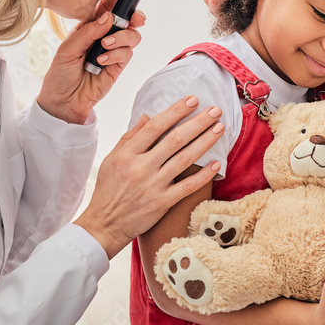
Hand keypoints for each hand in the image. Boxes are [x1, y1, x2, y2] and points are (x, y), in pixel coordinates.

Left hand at [37, 0, 144, 124]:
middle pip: (128, 19)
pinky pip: (127, 54)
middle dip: (134, 16)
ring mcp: (113, 50)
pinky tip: (101, 62)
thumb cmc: (60, 74)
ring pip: (132, 36)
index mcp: (90, 26)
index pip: (108, 5)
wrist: (63, 102)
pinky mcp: (119, 66)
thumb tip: (109, 17)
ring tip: (105, 47)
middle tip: (133, 20)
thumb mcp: (68, 49)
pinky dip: (116, 55)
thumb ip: (89, 32)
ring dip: (122, 38)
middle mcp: (104, 35)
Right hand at [74, 96, 224, 258]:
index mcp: (127, 154)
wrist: (105, 224)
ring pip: (184, 159)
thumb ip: (129, 137)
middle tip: (216, 110)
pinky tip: (216, 164)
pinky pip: (187, 186)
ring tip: (219, 129)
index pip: (155, 126)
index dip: (175, 111)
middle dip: (198, 122)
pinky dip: (203, 175)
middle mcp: (141, 167)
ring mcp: (153, 185)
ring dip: (205, 142)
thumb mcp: (112, 159)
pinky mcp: (162, 203)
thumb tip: (148, 116)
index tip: (193, 100)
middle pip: (175, 139)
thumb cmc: (108, 190)